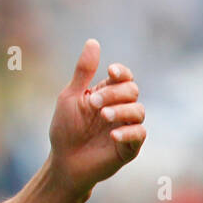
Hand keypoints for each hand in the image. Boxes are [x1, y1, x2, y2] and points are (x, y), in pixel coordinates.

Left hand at [47, 39, 145, 194]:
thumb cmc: (65, 128)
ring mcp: (127, 127)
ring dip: (121, 110)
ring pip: (139, 111)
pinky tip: (112, 134)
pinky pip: (139, 135)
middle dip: (114, 93)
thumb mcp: (71, 97)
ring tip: (103, 115)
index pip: (124, 77)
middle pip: (132, 91)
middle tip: (92, 103)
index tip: (111, 72)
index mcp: (107, 94)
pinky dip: (127, 132)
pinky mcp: (130, 147)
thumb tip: (93, 42)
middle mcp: (121, 108)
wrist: (63, 161)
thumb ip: (83, 72)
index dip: (122, 72)